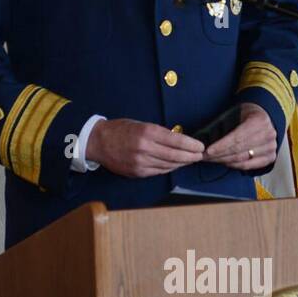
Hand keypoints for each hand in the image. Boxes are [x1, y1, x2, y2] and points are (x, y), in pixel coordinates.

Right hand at [85, 118, 204, 177]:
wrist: (97, 142)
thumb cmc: (119, 130)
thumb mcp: (140, 124)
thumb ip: (158, 133)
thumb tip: (178, 141)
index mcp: (147, 132)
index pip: (176, 140)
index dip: (191, 144)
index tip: (200, 146)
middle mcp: (145, 148)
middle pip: (175, 155)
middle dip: (191, 156)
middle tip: (200, 155)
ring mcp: (141, 162)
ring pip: (168, 165)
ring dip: (181, 163)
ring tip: (190, 160)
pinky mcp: (137, 172)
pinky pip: (158, 171)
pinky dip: (169, 168)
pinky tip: (175, 165)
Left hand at [204, 103, 275, 170]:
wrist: (263, 116)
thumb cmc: (245, 114)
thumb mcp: (235, 113)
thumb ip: (223, 125)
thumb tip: (205, 138)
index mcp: (259, 121)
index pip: (237, 138)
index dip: (221, 146)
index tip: (208, 151)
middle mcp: (268, 135)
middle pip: (239, 150)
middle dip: (219, 155)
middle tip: (205, 157)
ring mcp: (271, 147)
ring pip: (243, 159)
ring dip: (224, 161)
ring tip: (212, 160)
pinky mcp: (270, 157)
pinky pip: (249, 166)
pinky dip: (235, 165)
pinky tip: (224, 162)